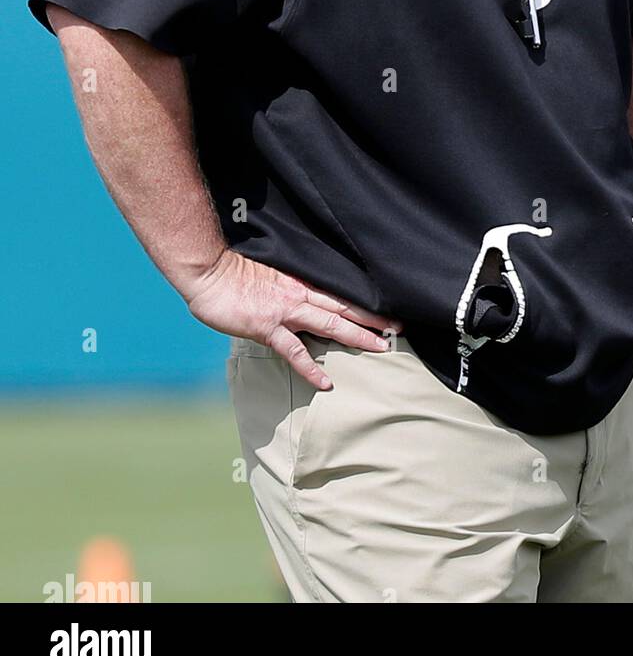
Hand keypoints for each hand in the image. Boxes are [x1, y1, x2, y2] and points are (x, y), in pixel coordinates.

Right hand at [184, 248, 402, 390]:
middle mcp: (299, 295)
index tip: (388, 308)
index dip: (365, 302)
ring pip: (331, 324)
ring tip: (381, 347)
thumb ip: (288, 288)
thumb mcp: (269, 276)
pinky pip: (294, 351)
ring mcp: (285, 311)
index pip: (341, 293)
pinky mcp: (268, 327)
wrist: (209, 273)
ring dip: (358, 336)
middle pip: (346, 307)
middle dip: (374, 318)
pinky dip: (311, 368)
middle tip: (400, 327)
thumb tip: (302, 298)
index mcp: (301, 282)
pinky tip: (326, 383)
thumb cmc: (234, 274)